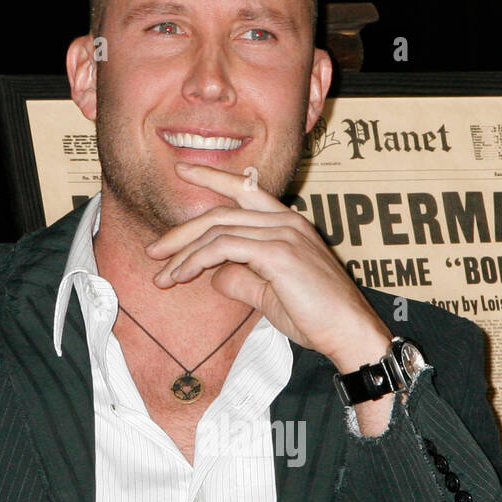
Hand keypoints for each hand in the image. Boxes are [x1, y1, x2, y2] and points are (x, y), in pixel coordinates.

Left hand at [147, 163, 390, 372]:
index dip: (214, 177)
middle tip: (154, 253)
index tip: (184, 169)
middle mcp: (286, 221)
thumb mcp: (270, 295)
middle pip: (221, 213)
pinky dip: (197, 261)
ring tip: (163, 277)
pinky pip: (224, 248)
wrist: (348, 332)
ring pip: (218, 231)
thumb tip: (214, 275)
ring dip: (184, 254)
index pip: (245, 191)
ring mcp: (283, 234)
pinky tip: (183, 275)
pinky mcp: (277, 253)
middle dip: (182, 232)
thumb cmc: (316, 317)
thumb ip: (242, 279)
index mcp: (288, 224)